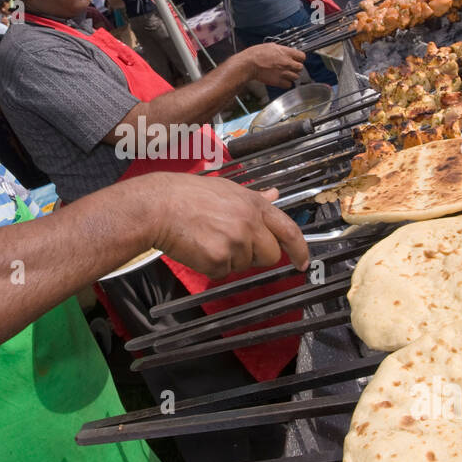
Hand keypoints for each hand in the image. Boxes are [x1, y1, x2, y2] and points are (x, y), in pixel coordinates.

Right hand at [147, 175, 309, 277]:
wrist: (159, 206)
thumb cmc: (187, 195)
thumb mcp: (227, 188)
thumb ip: (254, 198)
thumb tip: (274, 196)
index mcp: (253, 205)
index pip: (289, 230)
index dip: (300, 249)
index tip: (302, 261)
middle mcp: (248, 223)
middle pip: (270, 255)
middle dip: (256, 256)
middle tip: (233, 244)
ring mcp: (234, 243)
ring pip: (244, 265)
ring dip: (230, 259)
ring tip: (209, 238)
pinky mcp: (218, 260)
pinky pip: (223, 273)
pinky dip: (211, 266)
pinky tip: (199, 247)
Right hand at [239, 42, 304, 86]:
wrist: (249, 64)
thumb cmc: (256, 54)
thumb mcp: (271, 46)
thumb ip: (281, 50)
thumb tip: (285, 52)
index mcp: (286, 52)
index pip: (302, 56)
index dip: (299, 58)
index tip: (297, 60)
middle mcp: (287, 63)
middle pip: (300, 67)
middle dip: (296, 68)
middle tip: (291, 67)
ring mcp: (283, 73)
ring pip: (296, 77)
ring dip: (292, 76)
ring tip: (285, 74)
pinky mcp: (278, 81)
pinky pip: (289, 85)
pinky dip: (286, 83)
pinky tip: (282, 80)